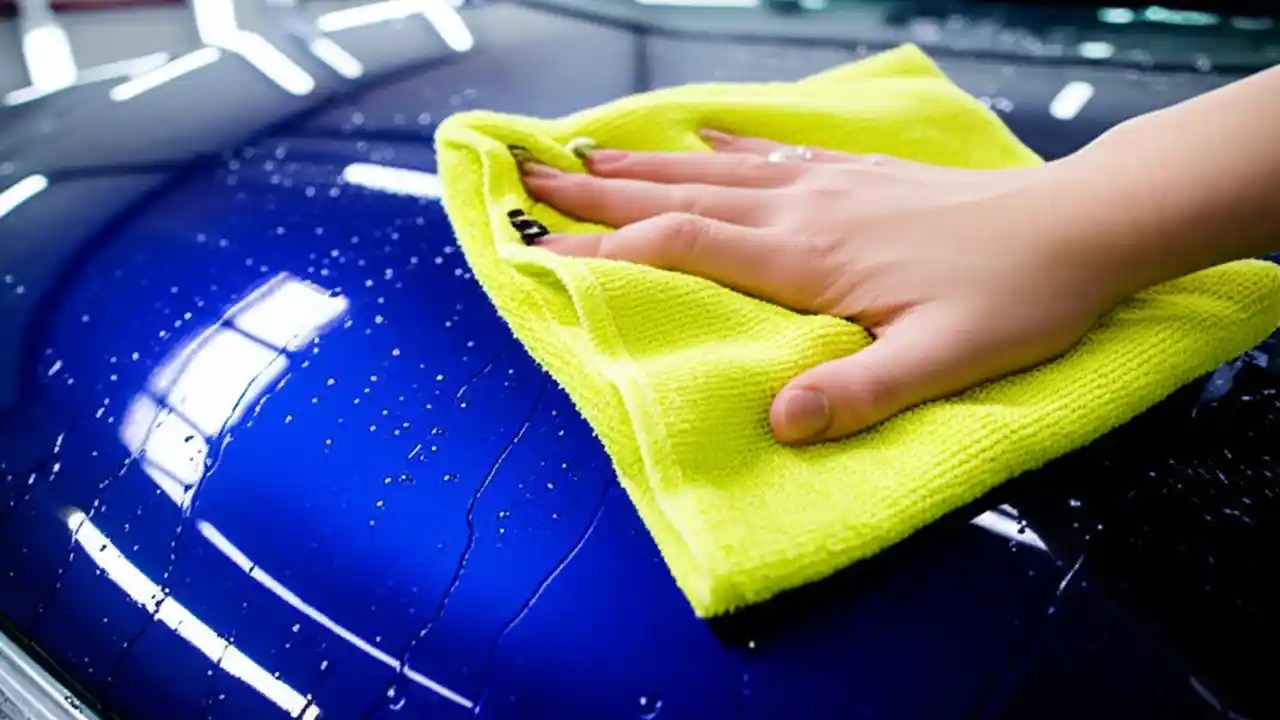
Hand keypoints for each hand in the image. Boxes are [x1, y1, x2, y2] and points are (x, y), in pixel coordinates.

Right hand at [521, 131, 1130, 443]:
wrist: (1077, 227)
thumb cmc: (1014, 298)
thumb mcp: (941, 363)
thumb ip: (856, 394)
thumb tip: (777, 423)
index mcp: (809, 258)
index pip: (683, 247)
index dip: (606, 250)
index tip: (539, 249)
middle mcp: (804, 210)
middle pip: (679, 197)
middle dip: (598, 191)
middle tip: (526, 176)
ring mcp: (829, 185)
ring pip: (714, 169)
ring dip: (643, 163)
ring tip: (583, 152)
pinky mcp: (856, 176)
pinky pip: (771, 153)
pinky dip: (723, 146)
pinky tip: (701, 137)